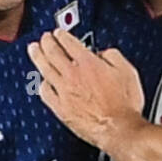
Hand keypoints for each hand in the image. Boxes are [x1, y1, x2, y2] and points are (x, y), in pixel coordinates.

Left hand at [27, 31, 144, 151]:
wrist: (118, 128)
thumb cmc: (124, 104)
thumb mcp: (127, 71)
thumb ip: (113, 56)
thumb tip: (104, 53)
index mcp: (88, 63)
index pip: (70, 43)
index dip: (63, 35)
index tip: (59, 32)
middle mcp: (73, 75)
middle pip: (53, 53)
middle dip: (47, 42)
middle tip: (44, 37)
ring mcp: (64, 92)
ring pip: (45, 69)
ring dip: (38, 57)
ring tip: (34, 50)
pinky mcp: (60, 108)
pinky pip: (46, 93)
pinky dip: (42, 84)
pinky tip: (42, 82)